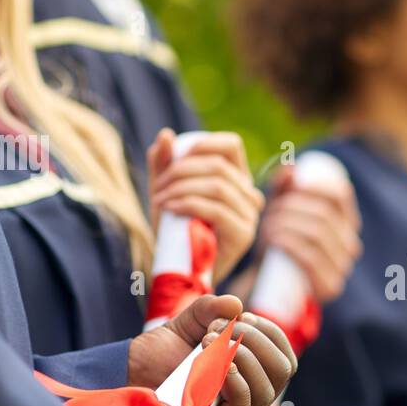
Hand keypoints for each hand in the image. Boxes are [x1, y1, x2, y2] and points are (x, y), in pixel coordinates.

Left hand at [127, 294, 297, 405]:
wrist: (123, 381)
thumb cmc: (156, 358)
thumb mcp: (186, 325)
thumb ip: (209, 310)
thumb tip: (236, 305)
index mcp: (251, 378)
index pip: (283, 361)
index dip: (272, 334)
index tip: (244, 316)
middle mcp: (250, 403)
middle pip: (282, 372)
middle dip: (258, 341)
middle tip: (227, 327)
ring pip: (266, 390)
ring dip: (244, 356)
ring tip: (210, 340)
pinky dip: (237, 382)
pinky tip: (222, 365)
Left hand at [147, 129, 264, 279]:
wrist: (178, 270)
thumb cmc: (174, 229)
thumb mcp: (165, 190)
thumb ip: (164, 164)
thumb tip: (166, 135)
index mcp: (236, 179)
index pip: (231, 145)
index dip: (204, 144)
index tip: (175, 159)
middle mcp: (249, 195)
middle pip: (219, 166)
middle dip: (181, 172)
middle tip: (157, 188)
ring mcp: (250, 216)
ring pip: (217, 186)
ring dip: (181, 188)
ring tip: (159, 200)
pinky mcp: (243, 235)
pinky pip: (217, 209)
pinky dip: (189, 204)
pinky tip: (170, 209)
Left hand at [257, 162, 362, 302]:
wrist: (266, 289)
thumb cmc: (274, 246)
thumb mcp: (278, 213)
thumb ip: (283, 189)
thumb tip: (291, 168)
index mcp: (345, 224)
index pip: (339, 195)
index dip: (314, 184)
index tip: (289, 186)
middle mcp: (350, 245)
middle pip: (323, 214)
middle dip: (292, 207)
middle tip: (269, 212)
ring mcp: (342, 268)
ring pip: (316, 234)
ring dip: (286, 224)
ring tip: (266, 226)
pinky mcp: (329, 287)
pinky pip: (312, 258)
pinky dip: (289, 243)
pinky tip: (273, 239)